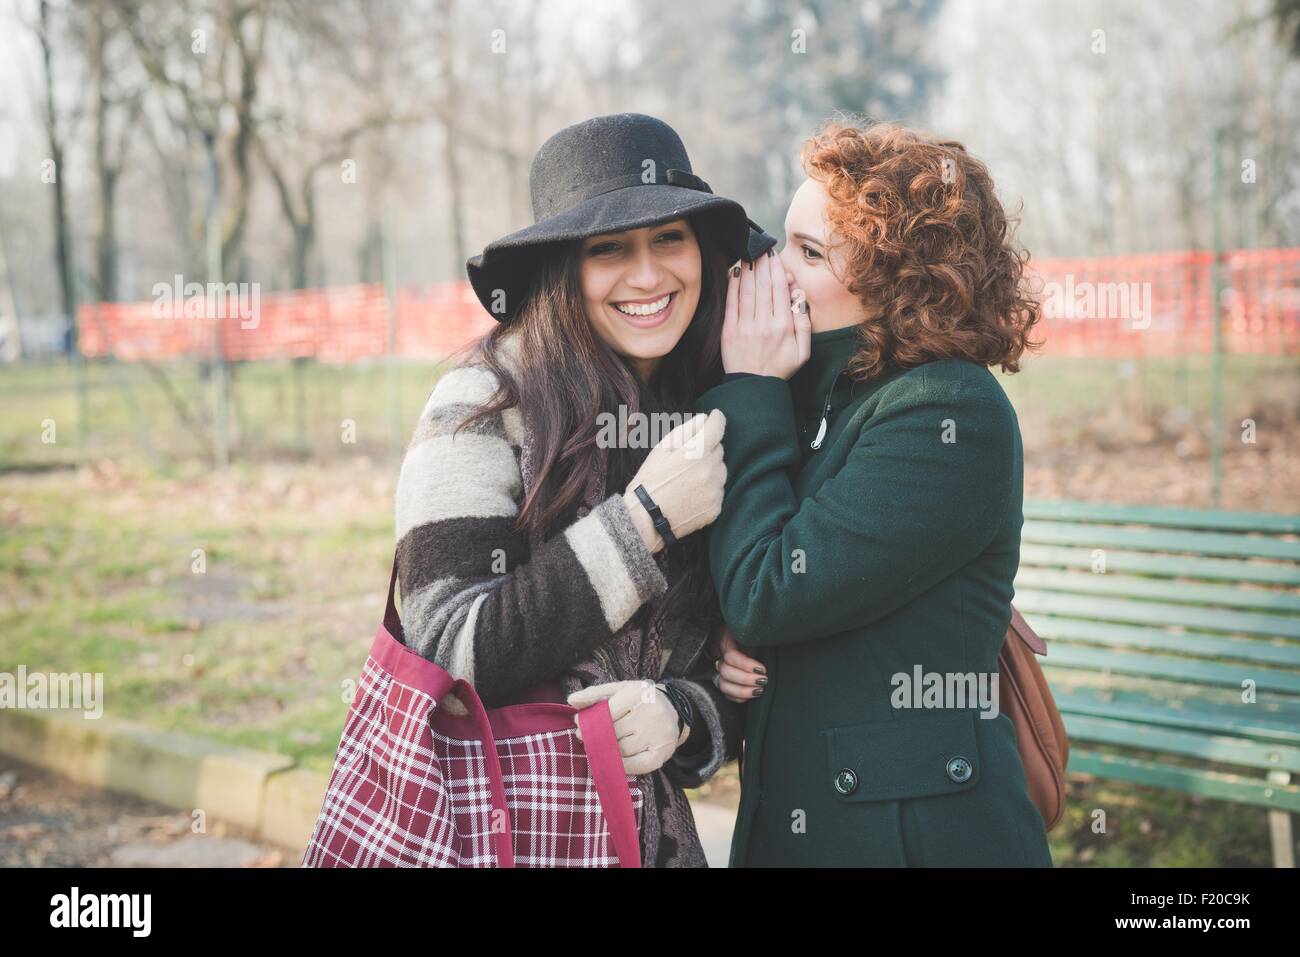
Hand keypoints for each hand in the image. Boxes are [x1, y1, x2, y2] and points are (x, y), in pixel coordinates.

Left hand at [568, 679, 690, 775]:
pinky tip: (615, 759)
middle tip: (588, 740)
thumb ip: (594, 694)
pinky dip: (621, 765)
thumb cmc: (640, 699)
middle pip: (613, 734)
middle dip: (596, 739)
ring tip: (604, 747)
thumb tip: (571, 701)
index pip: (607, 714)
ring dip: (608, 751)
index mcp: (637, 695)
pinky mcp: (661, 754)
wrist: (675, 709)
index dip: (589, 723)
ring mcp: (657, 736)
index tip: (580, 728)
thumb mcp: (619, 689)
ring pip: (621, 751)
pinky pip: (634, 766)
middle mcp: (651, 715)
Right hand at [621, 409, 725, 553]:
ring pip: (720, 471)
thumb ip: (686, 430)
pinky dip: (709, 489)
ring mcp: (715, 491)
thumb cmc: (650, 480)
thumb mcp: (661, 449)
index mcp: (696, 452)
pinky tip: (690, 494)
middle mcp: (710, 471)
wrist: (645, 519)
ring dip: (709, 470)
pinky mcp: (716, 508)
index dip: (717, 419)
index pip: (717, 428)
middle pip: (719, 450)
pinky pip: (718, 491)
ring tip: (687, 479)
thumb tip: (704, 418)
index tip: (715, 416)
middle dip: (707, 450)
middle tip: (687, 459)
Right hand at [715, 624, 766, 703]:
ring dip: (742, 691)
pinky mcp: (728, 683)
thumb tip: (767, 643)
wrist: (760, 643)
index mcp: (728, 641)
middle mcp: (723, 656)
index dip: (745, 664)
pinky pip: (728, 694)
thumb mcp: (758, 634)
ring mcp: (723, 671)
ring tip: (760, 690)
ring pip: (723, 685)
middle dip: (745, 679)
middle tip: (763, 680)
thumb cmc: (759, 637)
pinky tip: (753, 694)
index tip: (762, 669)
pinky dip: (740, 697)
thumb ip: (759, 638)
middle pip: (725, 671)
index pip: (730, 655)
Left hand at [721, 249, 810, 378]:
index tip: (774, 256)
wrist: (753, 388)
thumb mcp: (803, 352)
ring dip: (748, 270)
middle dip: (761, 264)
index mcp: (783, 327)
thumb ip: (805, 325)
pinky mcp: (729, 331)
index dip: (776, 270)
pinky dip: (732, 286)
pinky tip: (734, 272)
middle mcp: (764, 324)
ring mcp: (745, 327)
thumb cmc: (779, 368)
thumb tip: (800, 300)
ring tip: (749, 254)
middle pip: (763, 286)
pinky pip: (731, 303)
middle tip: (760, 248)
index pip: (779, 290)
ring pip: (747, 291)